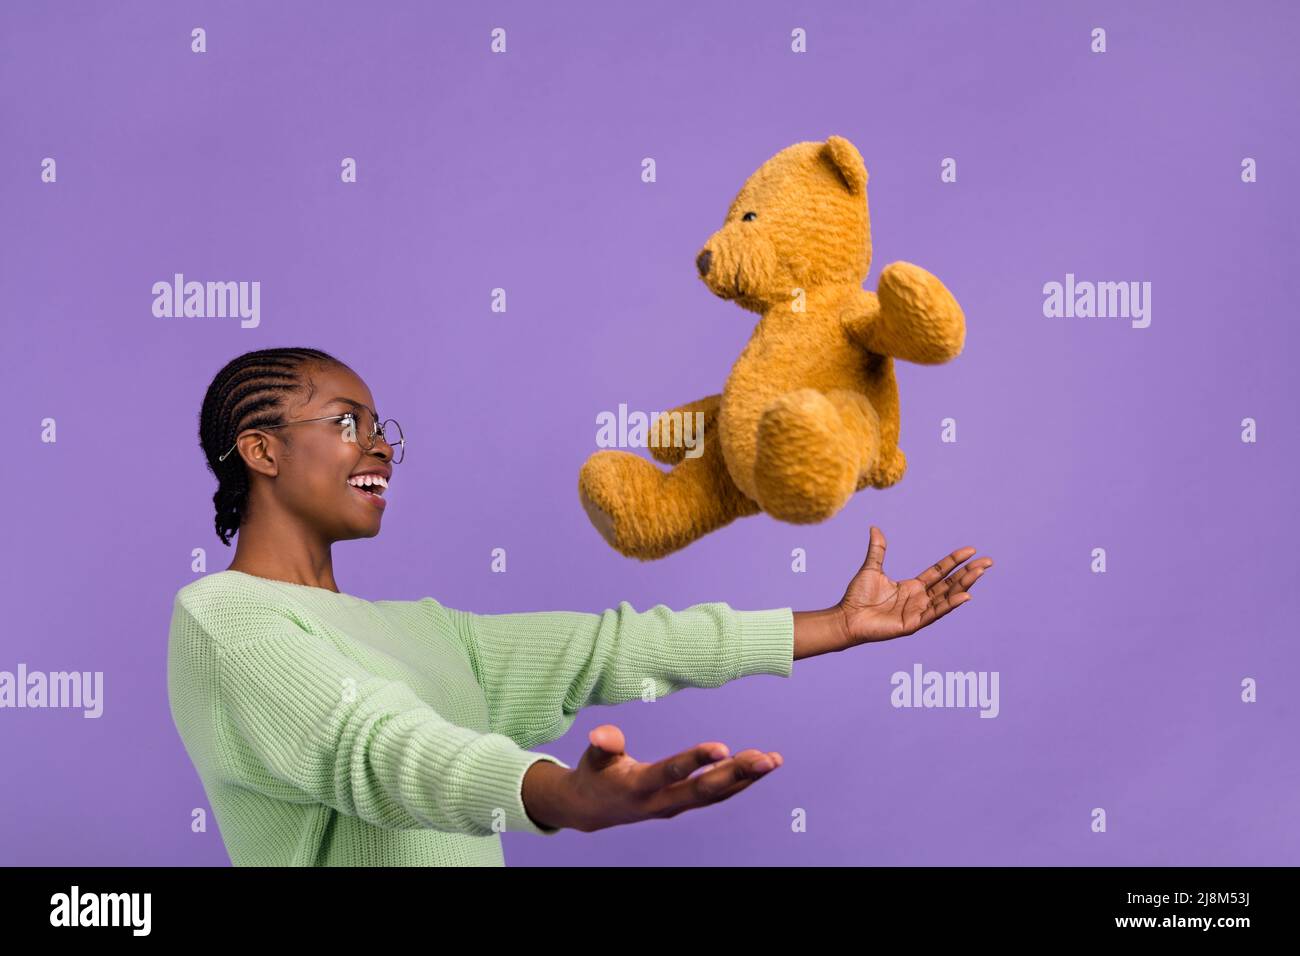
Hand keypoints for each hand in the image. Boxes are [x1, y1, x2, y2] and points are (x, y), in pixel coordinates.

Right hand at [522, 724, 781, 832]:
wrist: (594, 810)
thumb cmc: (596, 774)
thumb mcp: (593, 758)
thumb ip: (604, 744)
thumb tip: (601, 733)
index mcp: (638, 787)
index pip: (670, 773)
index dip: (694, 761)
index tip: (721, 747)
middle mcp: (662, 802)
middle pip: (704, 791)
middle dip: (737, 775)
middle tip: (766, 759)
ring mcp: (676, 806)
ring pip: (716, 794)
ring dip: (746, 778)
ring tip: (774, 759)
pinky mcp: (685, 803)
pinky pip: (717, 794)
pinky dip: (741, 781)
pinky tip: (762, 765)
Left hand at [836, 525, 991, 645]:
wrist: (846, 617)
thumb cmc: (857, 597)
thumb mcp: (871, 568)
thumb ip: (878, 550)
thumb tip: (875, 528)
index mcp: (912, 587)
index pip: (940, 572)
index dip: (954, 561)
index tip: (971, 550)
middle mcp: (919, 599)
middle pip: (949, 583)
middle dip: (969, 572)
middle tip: (988, 561)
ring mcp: (918, 612)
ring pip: (947, 597)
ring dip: (964, 585)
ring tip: (980, 572)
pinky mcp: (913, 624)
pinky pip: (935, 613)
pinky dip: (950, 605)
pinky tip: (965, 596)